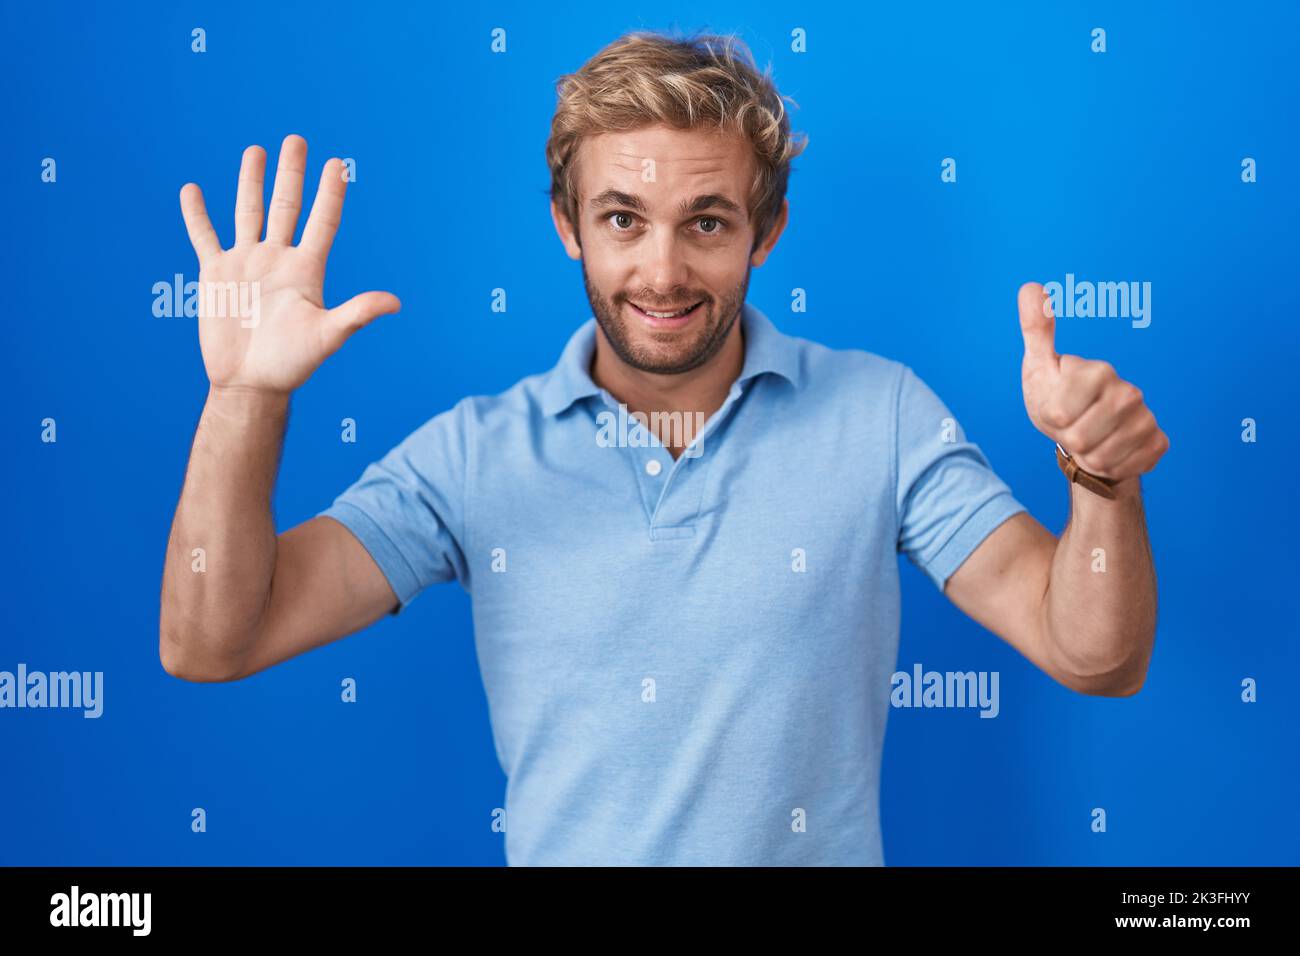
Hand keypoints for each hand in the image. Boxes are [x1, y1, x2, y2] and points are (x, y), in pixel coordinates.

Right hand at [178, 134, 399, 394]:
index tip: (338, 164)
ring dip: (251, 182)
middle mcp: (278, 259)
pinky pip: (204, 236)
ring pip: (249, 212)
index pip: (322, 222)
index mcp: (307, 270)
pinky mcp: (216, 274)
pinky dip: (197, 215)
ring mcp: (247, 263)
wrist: (250, 383)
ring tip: (256, 151)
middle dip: (292, 174)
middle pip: (286, 207)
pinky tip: (193, 190)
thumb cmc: (292, 364)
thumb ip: (357, 313)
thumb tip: (395, 303)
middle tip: (297, 140)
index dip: (330, 194)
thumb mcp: (328, 335)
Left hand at [1017, 281, 1168, 481]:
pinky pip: (1125, 469)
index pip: (1060, 414)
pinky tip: (1109, 452)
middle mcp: (1128, 393)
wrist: (1087, 435)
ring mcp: (1146, 419)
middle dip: (1067, 439)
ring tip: (1087, 439)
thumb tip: (1030, 286)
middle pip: (1079, 438)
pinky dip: (1110, 468)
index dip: (1052, 419)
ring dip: (1086, 456)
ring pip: (1101, 457)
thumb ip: (1036, 329)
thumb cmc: (1057, 399)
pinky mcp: (1157, 443)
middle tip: (1071, 427)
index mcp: (1097, 372)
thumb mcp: (1039, 367)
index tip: (1058, 409)